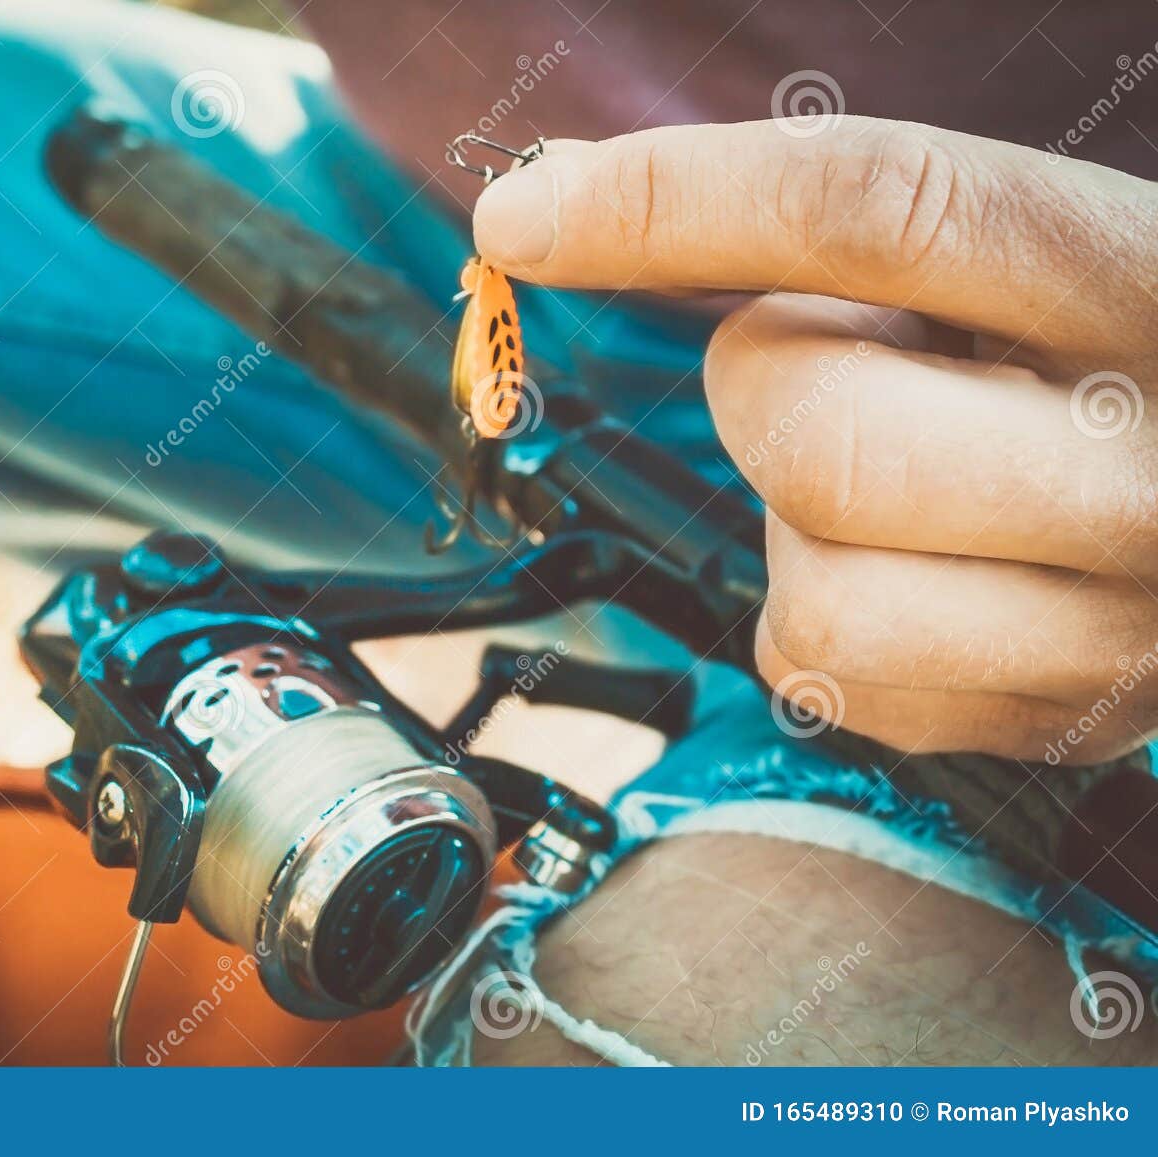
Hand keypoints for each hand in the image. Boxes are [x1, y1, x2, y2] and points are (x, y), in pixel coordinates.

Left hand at [472, 117, 1157, 764]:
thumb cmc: (1081, 352)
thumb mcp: (1006, 259)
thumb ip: (826, 224)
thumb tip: (551, 194)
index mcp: (1145, 283)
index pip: (884, 211)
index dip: (675, 202)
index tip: (524, 215)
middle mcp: (1152, 466)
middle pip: (819, 435)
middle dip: (758, 388)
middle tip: (816, 367)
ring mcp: (1116, 621)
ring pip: (819, 601)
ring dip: (789, 528)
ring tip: (883, 481)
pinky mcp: (1054, 720)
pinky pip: (827, 681)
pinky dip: (815, 616)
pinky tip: (903, 568)